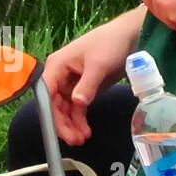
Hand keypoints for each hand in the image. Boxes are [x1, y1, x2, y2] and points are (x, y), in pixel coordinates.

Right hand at [41, 8, 143, 143]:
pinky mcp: (83, 88)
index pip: (46, 94)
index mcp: (57, 65)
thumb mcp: (99, 65)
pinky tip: (86, 130)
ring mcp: (71, 83)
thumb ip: (87, 85)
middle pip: (53, 105)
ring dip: (71, 125)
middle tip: (75, 140)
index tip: (60, 130)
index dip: (50, 113)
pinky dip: (79, 120)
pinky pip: (76, 108)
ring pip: (64, 109)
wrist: (130, 36)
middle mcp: (59, 75)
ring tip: (83, 138)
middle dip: (63, 123)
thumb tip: (77, 103)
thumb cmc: (110, 43)